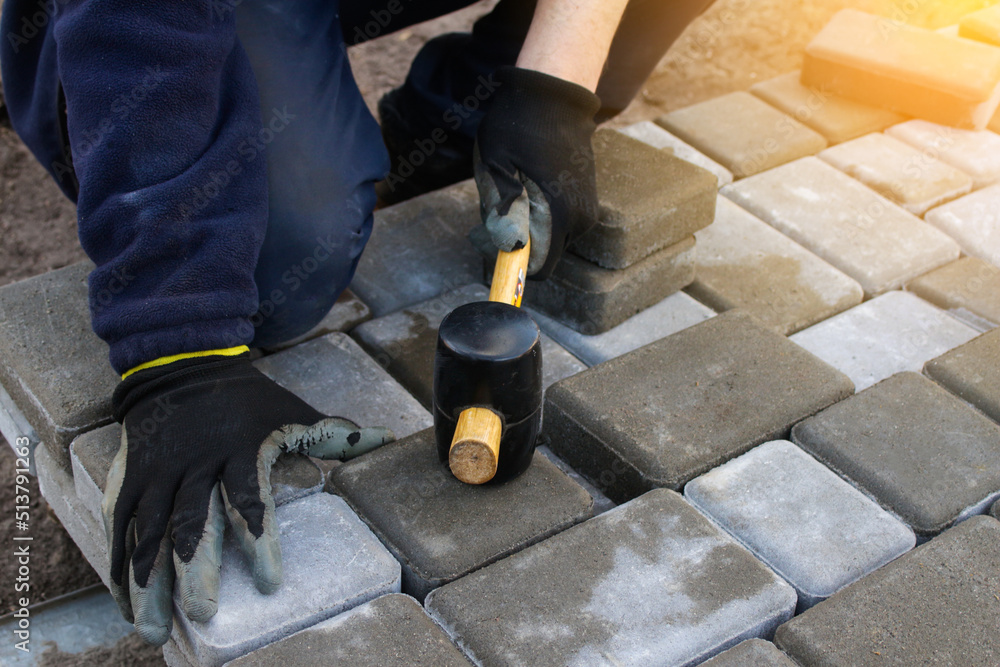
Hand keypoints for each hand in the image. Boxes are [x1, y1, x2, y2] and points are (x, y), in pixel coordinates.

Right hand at [101, 354, 393, 644]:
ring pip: (149, 531)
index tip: (272, 583)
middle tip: (205, 613)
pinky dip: (121, 563)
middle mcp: (196, 463)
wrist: (182, 364)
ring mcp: (159, 471)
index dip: (260, 541)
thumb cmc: (247, 398)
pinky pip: (120, 524)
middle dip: (197, 570)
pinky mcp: (131, 476)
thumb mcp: (292, 409)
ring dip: (150, 581)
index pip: (250, 501)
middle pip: (193, 522)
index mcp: (240, 450)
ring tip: (152, 628)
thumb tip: (387, 441)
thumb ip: (337, 434)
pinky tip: (127, 602)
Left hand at [472, 66, 600, 278]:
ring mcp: (585, 210)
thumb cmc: (517, 127)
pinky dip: (534, 214)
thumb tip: (511, 247)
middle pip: (539, 255)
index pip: (537, 269)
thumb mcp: (495, 166)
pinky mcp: (584, 202)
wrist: (552, 95)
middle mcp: (580, 219)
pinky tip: (523, 183)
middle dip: (511, 240)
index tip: (487, 237)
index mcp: (561, 214)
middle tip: (489, 204)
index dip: (508, 262)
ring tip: (507, 186)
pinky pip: (554, 224)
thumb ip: (501, 210)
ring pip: (545, 239)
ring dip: (521, 225)